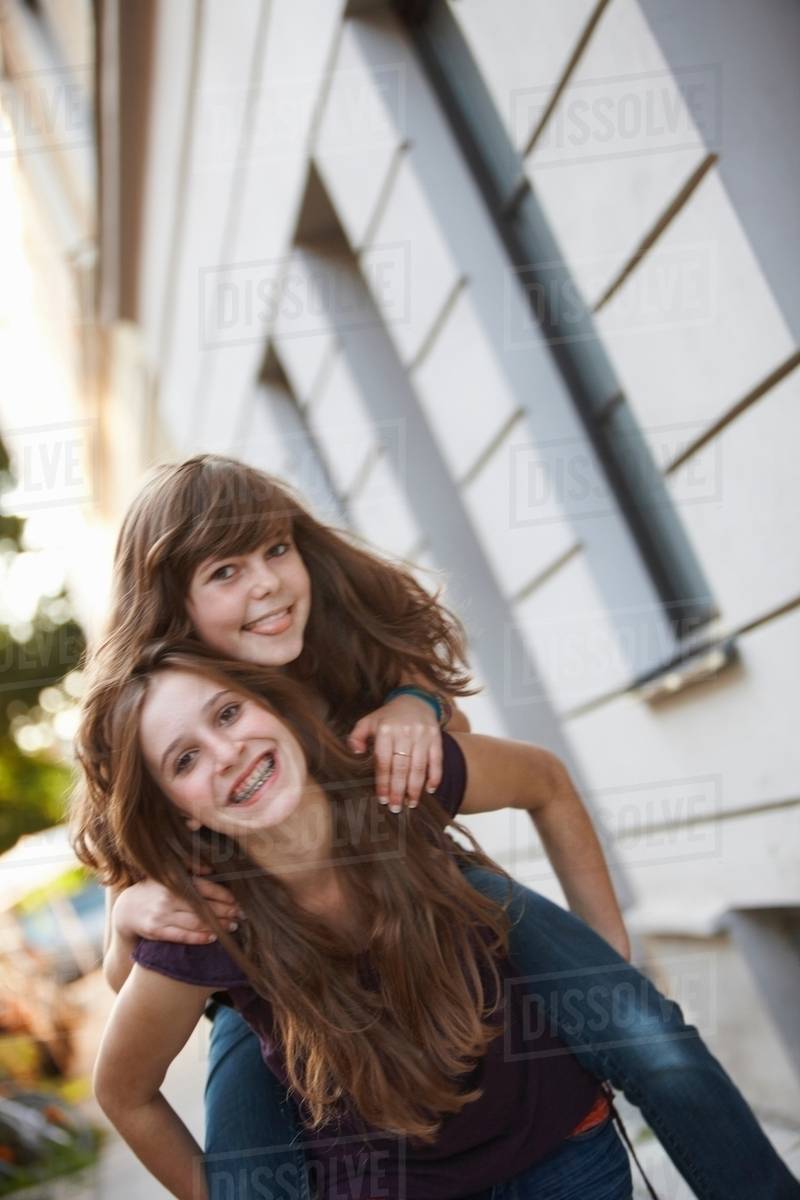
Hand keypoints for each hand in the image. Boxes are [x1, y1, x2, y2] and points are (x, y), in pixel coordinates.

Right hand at [112, 878, 242, 944]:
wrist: (126, 909)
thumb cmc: (154, 890)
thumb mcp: (168, 874)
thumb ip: (189, 869)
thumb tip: (210, 868)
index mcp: (174, 880)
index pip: (205, 888)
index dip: (225, 896)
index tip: (240, 901)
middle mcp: (168, 897)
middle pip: (204, 906)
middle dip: (226, 911)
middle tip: (242, 915)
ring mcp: (162, 914)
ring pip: (195, 922)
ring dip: (217, 925)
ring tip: (232, 927)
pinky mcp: (156, 931)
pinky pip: (181, 935)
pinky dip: (198, 937)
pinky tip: (213, 937)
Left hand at [347, 695, 443, 810]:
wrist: (415, 700)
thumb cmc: (388, 717)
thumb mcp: (368, 721)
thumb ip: (357, 736)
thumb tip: (355, 752)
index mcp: (385, 730)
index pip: (384, 761)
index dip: (383, 782)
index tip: (383, 799)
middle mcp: (405, 732)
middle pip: (401, 766)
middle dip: (399, 790)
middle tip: (396, 808)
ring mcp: (422, 735)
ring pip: (419, 766)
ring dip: (415, 788)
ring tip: (411, 804)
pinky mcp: (436, 737)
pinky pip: (436, 760)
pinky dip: (434, 776)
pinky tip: (429, 790)